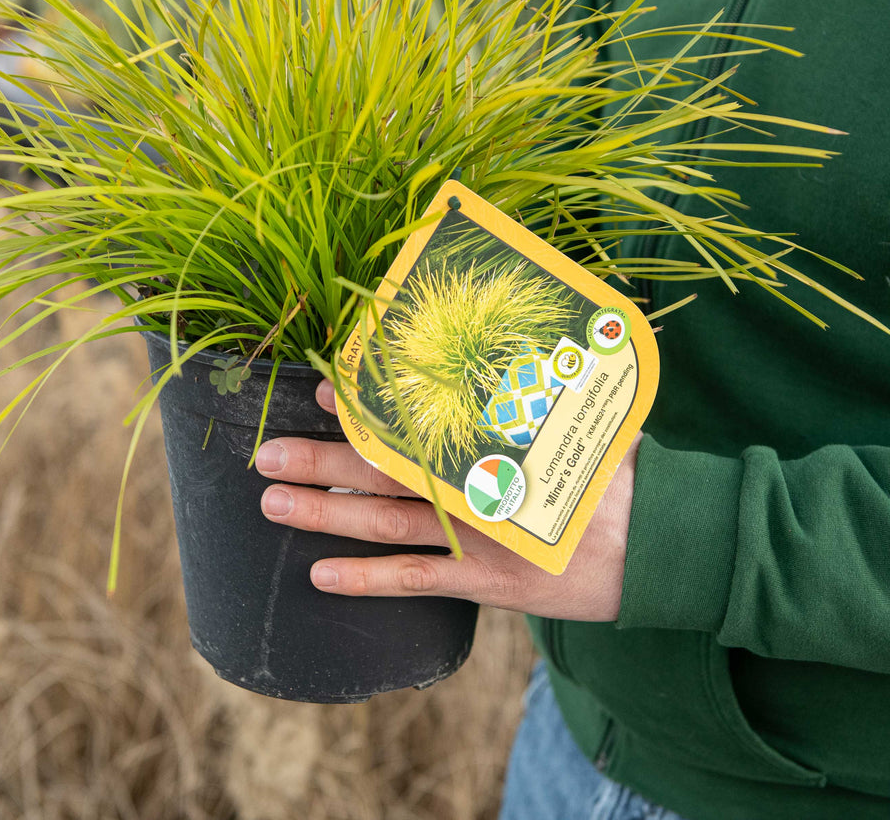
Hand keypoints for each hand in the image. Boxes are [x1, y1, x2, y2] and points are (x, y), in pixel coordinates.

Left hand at [255, 380, 639, 621]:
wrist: (664, 542)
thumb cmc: (619, 472)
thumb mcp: (581, 414)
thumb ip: (532, 389)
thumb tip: (503, 349)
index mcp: (494, 441)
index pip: (414, 421)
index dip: (364, 409)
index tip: (325, 392)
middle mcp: (476, 487)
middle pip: (385, 472)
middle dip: (322, 461)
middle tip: (267, 453)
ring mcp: (479, 538)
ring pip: (386, 524)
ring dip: (325, 514)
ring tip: (273, 504)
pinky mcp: (490, 582)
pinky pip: (417, 581)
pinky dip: (367, 579)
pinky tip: (320, 575)